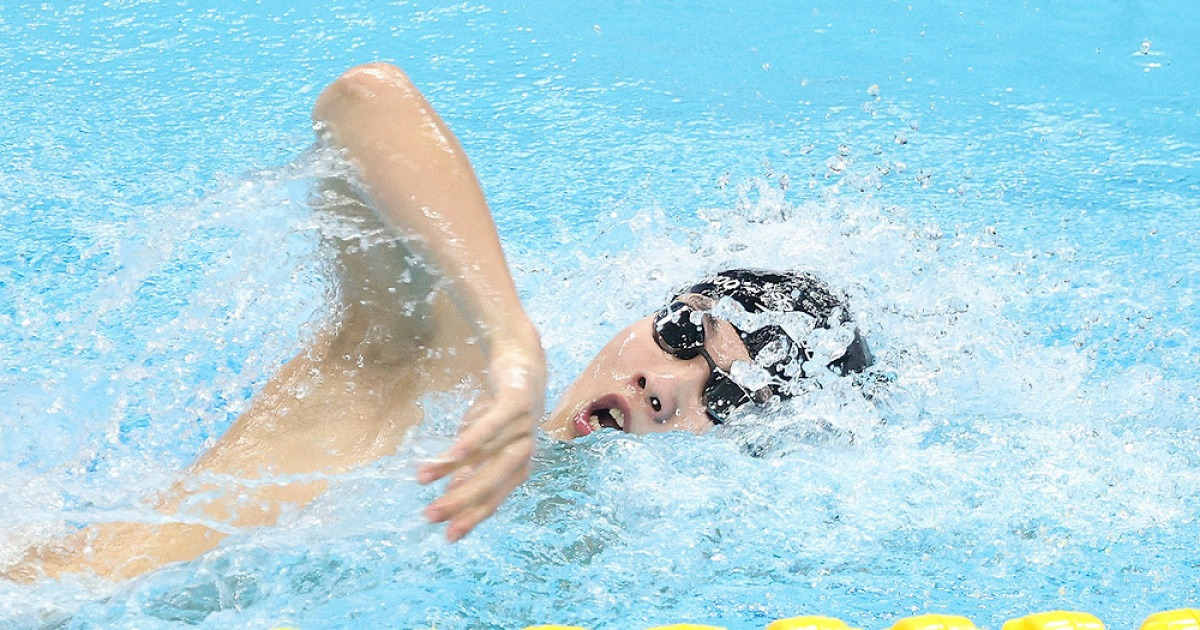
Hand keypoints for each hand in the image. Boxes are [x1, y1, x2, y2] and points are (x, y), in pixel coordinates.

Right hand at [418, 331, 545, 541]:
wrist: (522, 359)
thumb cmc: (501, 406)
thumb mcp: (483, 438)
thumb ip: (472, 462)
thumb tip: (452, 489)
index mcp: (517, 463)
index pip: (494, 497)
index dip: (472, 517)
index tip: (448, 537)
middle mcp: (523, 449)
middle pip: (492, 482)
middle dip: (460, 502)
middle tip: (429, 515)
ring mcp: (523, 426)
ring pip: (489, 455)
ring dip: (456, 472)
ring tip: (424, 481)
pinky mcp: (517, 401)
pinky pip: (495, 423)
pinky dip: (475, 438)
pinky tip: (454, 451)